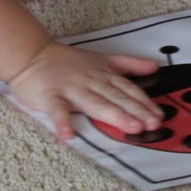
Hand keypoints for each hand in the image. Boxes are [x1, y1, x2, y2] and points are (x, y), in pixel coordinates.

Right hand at [5, 42, 162, 141]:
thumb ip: (128, 64)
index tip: (158, 115)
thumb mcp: (102, 58)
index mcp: (103, 74)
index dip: (144, 102)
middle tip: (152, 124)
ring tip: (131, 128)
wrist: (32, 55)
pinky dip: (62, 122)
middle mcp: (91, 81)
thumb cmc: (67, 61)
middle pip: (117, 98)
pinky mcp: (51, 96)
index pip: (128, 90)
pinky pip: (58, 110)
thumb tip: (155, 66)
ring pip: (95, 103)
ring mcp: (71, 89)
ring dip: (114, 115)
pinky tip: (69, 136)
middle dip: (136, 111)